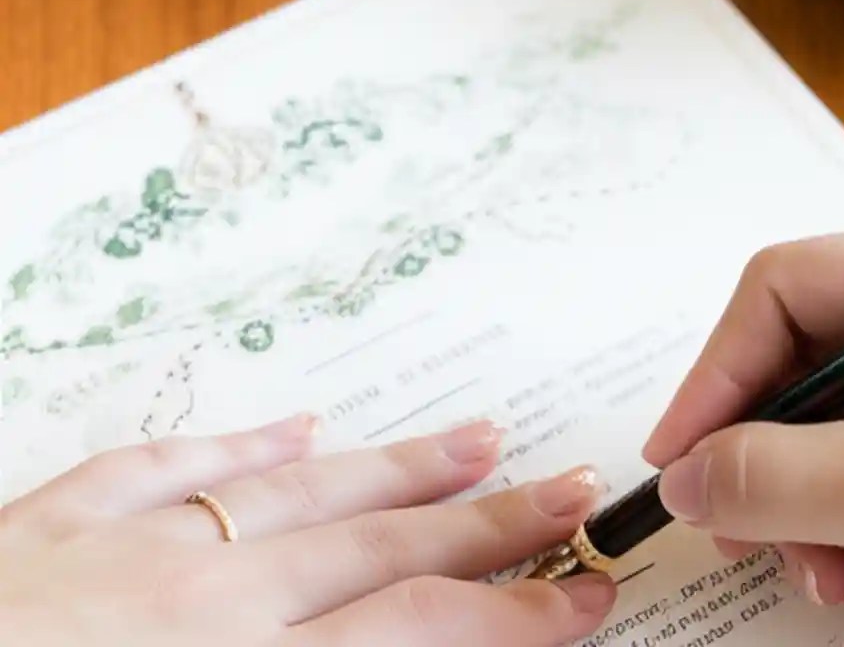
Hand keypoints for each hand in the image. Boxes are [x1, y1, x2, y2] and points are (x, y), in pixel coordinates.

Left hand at [0, 416, 615, 645]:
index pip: (413, 640)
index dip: (515, 621)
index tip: (585, 603)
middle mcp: (191, 605)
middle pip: (377, 550)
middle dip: (489, 524)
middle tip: (570, 492)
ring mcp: (114, 553)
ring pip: (293, 492)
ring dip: (396, 467)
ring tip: (477, 438)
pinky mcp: (38, 526)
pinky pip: (162, 467)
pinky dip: (241, 445)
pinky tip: (299, 423)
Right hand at [642, 203, 843, 646]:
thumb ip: (763, 475)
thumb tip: (684, 476)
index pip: (778, 293)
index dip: (713, 378)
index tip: (675, 460)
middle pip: (807, 359)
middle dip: (769, 459)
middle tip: (743, 532)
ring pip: (843, 418)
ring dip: (814, 505)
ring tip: (828, 573)